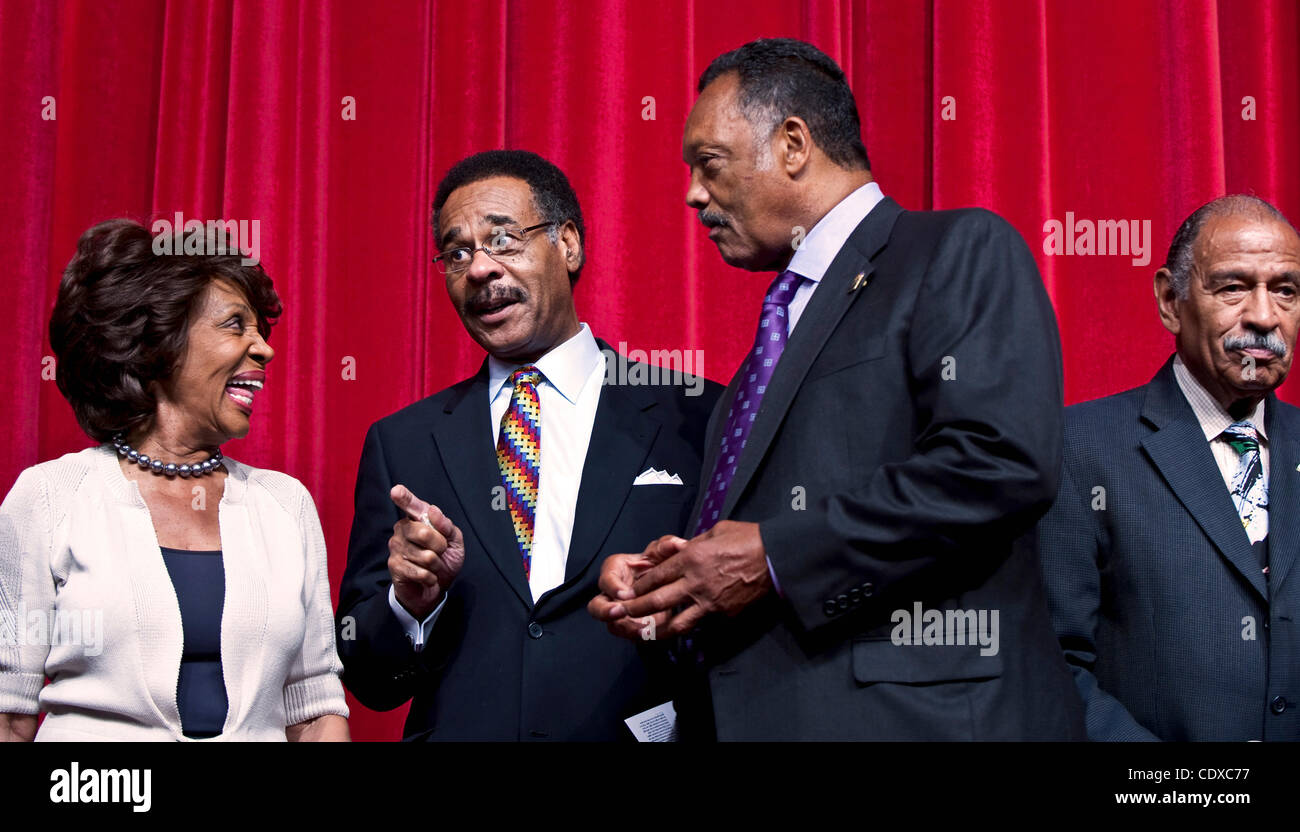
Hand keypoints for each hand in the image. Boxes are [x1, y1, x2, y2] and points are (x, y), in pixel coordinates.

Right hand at [388, 484, 465, 619]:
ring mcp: (396, 547)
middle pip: (425, 533)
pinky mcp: (395, 565)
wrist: (434, 589)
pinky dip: (431, 578)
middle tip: (439, 553)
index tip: (396, 491)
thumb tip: (434, 511)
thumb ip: (447, 526)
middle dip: (441, 547)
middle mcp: (403, 529)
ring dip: (437, 565)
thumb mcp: (454, 542)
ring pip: (427, 556)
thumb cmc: (444, 560)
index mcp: (417, 518)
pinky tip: (426, 577)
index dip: (404, 497)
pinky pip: (421, 572)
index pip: (410, 504)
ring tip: (432, 566)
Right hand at [588, 535, 683, 639]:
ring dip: (626, 628)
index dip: (613, 587)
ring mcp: (621, 611)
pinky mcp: (633, 625)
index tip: (624, 594)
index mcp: (615, 570)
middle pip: (597, 606)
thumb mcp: (664, 552)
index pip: (606, 578)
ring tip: (643, 629)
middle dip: (605, 612)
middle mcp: (613, 593)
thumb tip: (675, 545)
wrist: (670, 581)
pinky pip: (631, 634)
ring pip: (613, 624)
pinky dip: (641, 635)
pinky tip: (653, 633)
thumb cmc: (659, 562)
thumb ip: (667, 546)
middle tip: (619, 613)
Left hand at [621, 521, 771, 636]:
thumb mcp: (715, 532)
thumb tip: (682, 552)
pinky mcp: (723, 614)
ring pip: (675, 622)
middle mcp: (695, 581)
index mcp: (690, 557)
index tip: (628, 591)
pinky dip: (687, 628)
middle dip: (636, 608)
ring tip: (643, 633)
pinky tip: (677, 632)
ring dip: (656, 629)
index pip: (656, 576)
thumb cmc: (747, 538)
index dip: (639, 585)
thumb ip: (694, 545)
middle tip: (622, 613)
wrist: (776, 557)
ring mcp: (709, 601)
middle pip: (657, 600)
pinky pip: (700, 623)